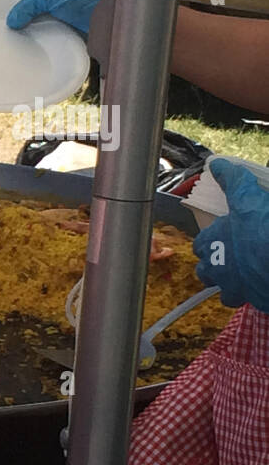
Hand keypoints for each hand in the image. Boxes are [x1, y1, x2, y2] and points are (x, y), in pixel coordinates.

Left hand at [194, 159, 268, 312]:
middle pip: (208, 272)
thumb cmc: (265, 226)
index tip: (222, 236)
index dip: (211, 241)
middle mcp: (219, 270)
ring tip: (249, 274)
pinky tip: (268, 284)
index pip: (201, 245)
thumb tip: (217, 163)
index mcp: (212, 244)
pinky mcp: (259, 301)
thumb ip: (232, 180)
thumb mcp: (249, 197)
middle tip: (234, 259)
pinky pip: (254, 300)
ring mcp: (238, 289)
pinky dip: (260, 293)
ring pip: (228, 293)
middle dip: (217, 267)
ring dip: (235, 285)